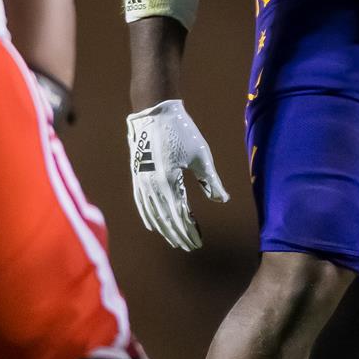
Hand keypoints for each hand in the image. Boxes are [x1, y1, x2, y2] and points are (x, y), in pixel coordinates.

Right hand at [127, 99, 228, 251]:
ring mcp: (142, 182)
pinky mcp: (137, 176)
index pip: (180, 215)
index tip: (198, 242)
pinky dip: (147, 217)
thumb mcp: (201, 155)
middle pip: (166, 218)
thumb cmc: (182, 131)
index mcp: (169, 181)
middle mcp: (152, 185)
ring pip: (152, 214)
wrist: (154, 112)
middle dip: (178, 234)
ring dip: (164, 230)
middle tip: (189, 246)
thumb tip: (222, 200)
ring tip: (175, 241)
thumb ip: (211, 180)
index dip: (189, 230)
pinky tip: (152, 227)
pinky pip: (140, 203)